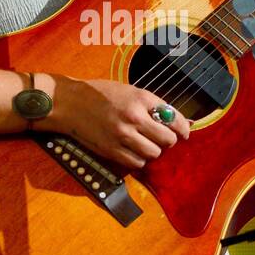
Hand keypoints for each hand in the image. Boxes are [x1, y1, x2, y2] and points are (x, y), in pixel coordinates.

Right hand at [46, 74, 190, 169]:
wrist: (70, 102)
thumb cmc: (100, 94)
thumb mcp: (130, 91)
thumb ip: (153, 106)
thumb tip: (179, 121)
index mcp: (141, 98)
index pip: (173, 118)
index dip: (183, 129)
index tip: (184, 133)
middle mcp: (134, 116)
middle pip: (167, 140)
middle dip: (168, 141)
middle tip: (161, 138)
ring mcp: (122, 135)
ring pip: (153, 154)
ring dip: (153, 151)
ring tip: (145, 144)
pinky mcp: (111, 149)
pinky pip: (137, 163)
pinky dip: (139, 160)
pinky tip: (133, 151)